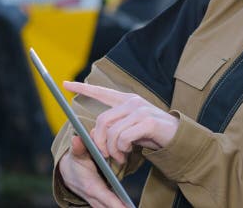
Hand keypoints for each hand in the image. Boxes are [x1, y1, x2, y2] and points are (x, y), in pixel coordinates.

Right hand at [58, 135, 127, 207]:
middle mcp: (92, 196)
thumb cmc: (74, 161)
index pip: (104, 196)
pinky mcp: (98, 200)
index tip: (125, 207)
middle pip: (108, 207)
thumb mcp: (76, 152)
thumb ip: (78, 147)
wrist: (66, 170)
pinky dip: (116, 207)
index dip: (115, 203)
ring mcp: (95, 200)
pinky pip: (107, 206)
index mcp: (90, 185)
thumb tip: (76, 138)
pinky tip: (126, 207)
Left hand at [63, 81, 179, 164]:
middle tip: (104, 155)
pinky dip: (122, 149)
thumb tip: (95, 135)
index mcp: (126, 100)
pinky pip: (124, 138)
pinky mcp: (147, 122)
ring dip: (112, 150)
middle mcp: (132, 102)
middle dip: (99, 141)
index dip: (83, 88)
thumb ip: (115, 126)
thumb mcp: (130, 126)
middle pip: (102, 120)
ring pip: (112, 131)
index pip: (101, 92)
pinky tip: (127, 152)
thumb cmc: (151, 133)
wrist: (176, 137)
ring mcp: (140, 110)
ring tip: (119, 157)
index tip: (66, 84)